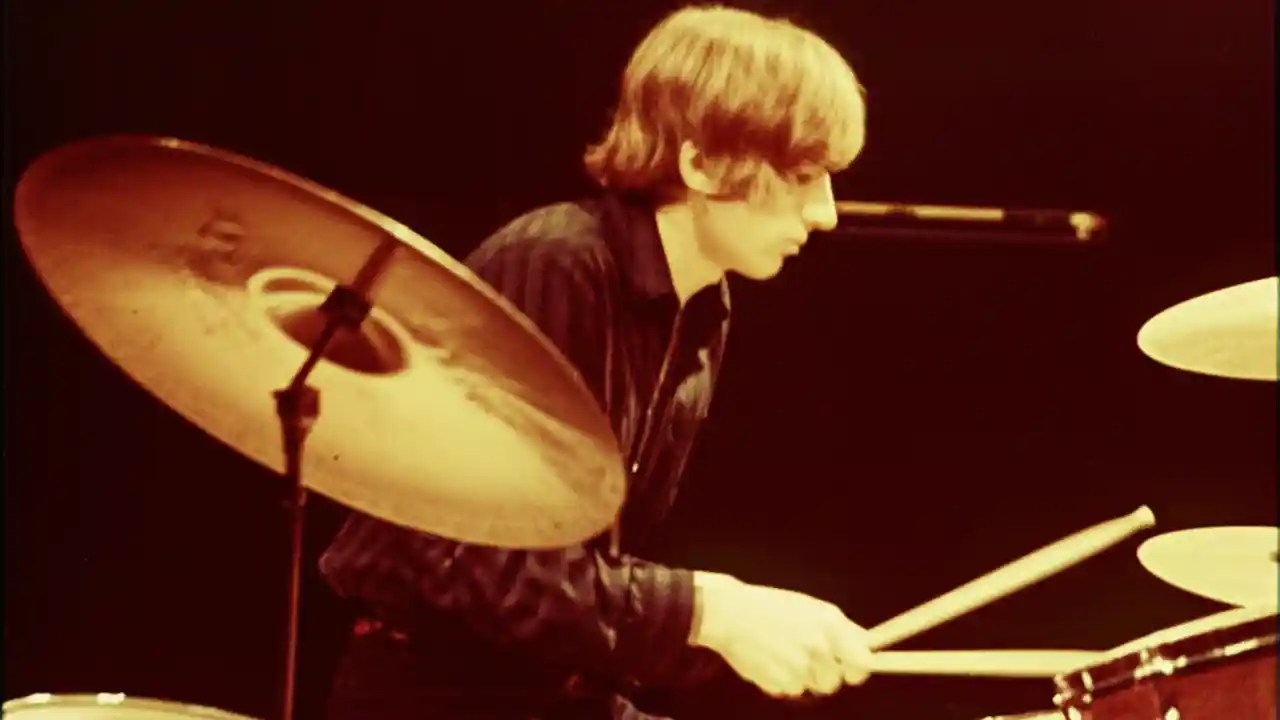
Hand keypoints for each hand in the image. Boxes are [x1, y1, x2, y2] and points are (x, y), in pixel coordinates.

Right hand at [689, 571, 871, 698]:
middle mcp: (818, 647)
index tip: (854, 670)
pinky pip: (790, 690)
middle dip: (826, 675)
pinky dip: (782, 680)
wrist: (730, 614)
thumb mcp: (811, 608)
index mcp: (830, 624)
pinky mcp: (780, 683)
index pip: (863, 663)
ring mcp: (799, 667)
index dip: (860, 670)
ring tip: (784, 654)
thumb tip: (869, 645)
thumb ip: (841, 629)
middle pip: (835, 681)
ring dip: (803, 676)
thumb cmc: (772, 607)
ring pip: (812, 686)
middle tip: (811, 661)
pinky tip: (770, 659)